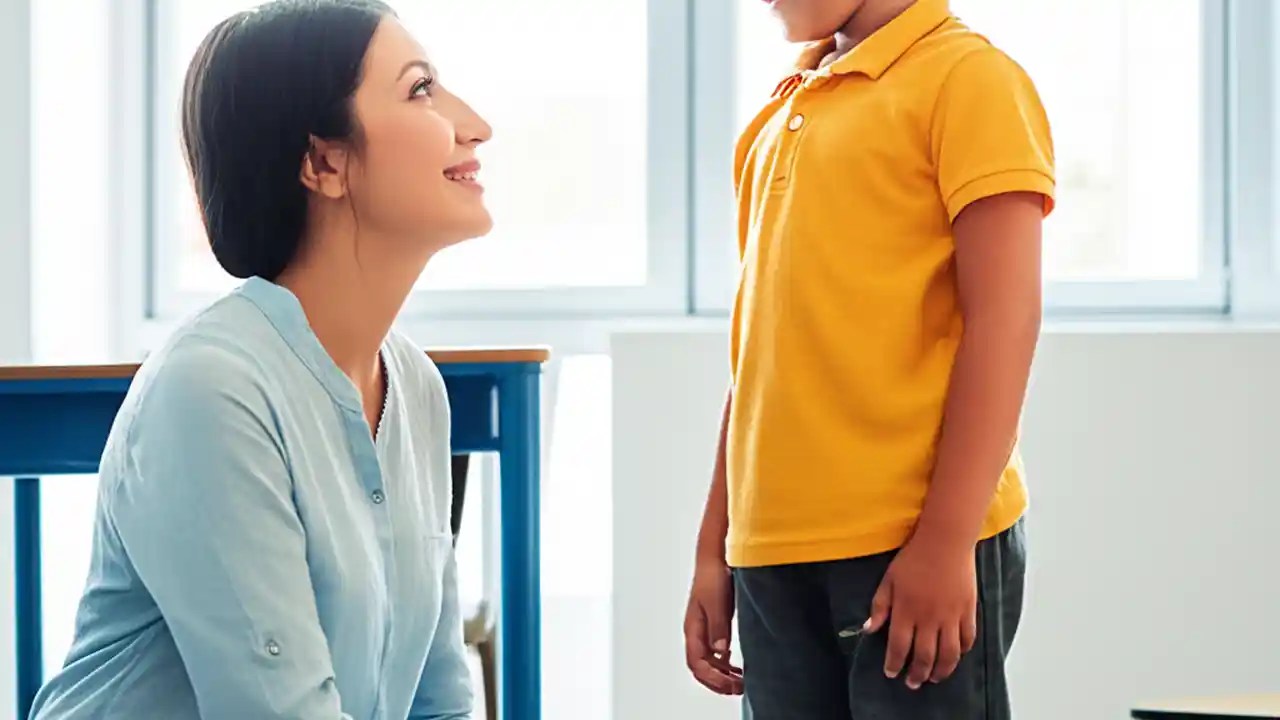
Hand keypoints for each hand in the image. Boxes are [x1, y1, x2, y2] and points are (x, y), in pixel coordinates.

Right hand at [683, 560, 742, 694]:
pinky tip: (736, 668)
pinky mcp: (713, 624)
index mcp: (693, 628)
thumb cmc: (713, 576)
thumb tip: (721, 652)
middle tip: (739, 689)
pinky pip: (715, 653)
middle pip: (701, 667)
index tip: (731, 685)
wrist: (714, 558)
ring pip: (708, 662)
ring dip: (722, 675)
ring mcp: (703, 629)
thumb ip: (719, 627)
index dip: (713, 679)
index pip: (697, 663)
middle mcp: (695, 632)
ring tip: (740, 683)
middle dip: (718, 682)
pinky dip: (725, 665)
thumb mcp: (717, 602)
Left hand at [863, 536, 976, 689]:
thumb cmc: (912, 559)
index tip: (891, 673)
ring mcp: (951, 617)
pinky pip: (967, 639)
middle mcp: (929, 619)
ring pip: (948, 654)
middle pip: (924, 656)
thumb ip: (880, 606)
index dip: (894, 663)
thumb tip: (870, 629)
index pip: (899, 646)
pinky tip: (955, 656)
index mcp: (906, 611)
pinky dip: (962, 651)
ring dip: (941, 671)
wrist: (944, 542)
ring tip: (934, 678)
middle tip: (913, 684)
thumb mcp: (888, 580)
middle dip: (917, 674)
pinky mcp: (968, 611)